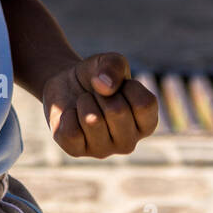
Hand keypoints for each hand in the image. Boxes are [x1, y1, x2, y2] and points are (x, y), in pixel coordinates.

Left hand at [42, 52, 158, 158]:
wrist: (65, 83)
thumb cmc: (97, 76)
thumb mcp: (110, 61)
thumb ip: (114, 66)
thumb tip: (104, 88)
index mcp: (146, 124)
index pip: (144, 104)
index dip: (127, 86)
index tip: (118, 86)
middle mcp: (128, 142)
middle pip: (117, 111)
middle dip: (101, 93)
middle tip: (96, 95)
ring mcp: (103, 150)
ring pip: (92, 120)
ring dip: (83, 101)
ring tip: (84, 103)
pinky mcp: (76, 151)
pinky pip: (71, 131)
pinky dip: (67, 114)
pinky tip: (71, 114)